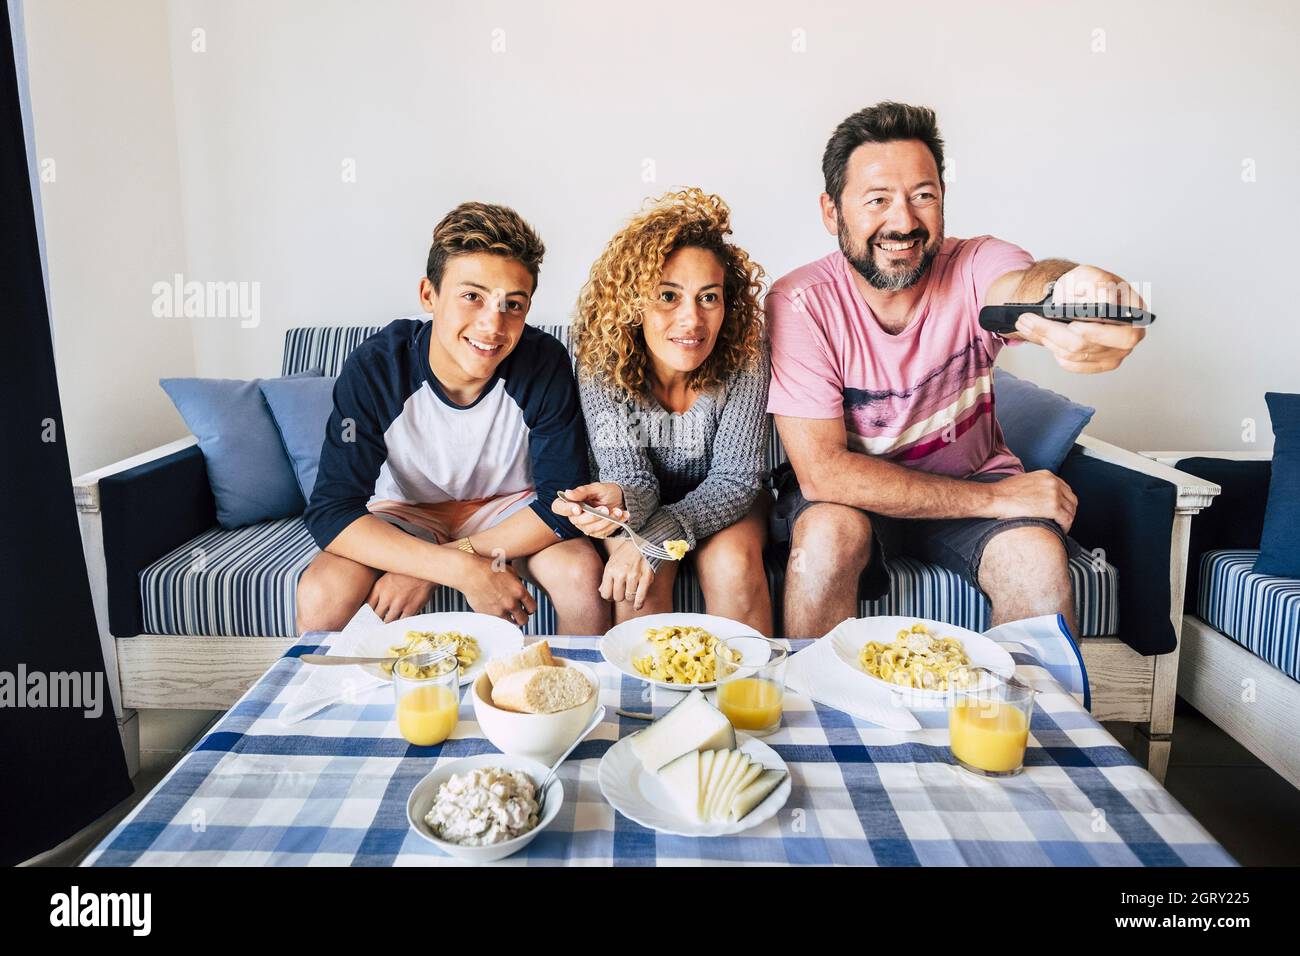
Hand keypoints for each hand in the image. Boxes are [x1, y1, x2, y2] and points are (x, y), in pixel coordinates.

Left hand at [366, 571, 434, 622]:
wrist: (425, 568)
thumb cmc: (408, 571)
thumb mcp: (388, 575)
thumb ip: (380, 589)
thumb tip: (373, 601)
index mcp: (379, 587)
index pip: (368, 605)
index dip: (368, 613)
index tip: (369, 616)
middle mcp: (387, 596)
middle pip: (376, 615)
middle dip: (377, 619)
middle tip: (379, 622)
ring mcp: (399, 603)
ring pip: (388, 620)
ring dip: (389, 622)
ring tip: (390, 622)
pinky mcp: (410, 608)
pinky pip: (402, 621)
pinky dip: (401, 622)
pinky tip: (401, 620)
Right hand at [458, 555, 536, 627]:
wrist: (470, 573)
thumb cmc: (488, 568)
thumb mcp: (510, 571)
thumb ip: (518, 583)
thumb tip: (521, 590)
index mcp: (519, 591)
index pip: (532, 607)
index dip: (530, 609)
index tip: (526, 608)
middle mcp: (511, 603)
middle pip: (524, 619)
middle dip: (523, 617)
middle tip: (519, 614)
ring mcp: (500, 610)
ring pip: (512, 623)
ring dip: (511, 620)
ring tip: (508, 615)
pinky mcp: (488, 614)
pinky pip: (499, 622)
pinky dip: (500, 619)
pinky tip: (497, 612)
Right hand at [551, 482, 628, 538]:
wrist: (621, 500)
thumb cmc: (607, 492)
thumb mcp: (597, 488)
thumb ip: (583, 491)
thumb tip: (568, 493)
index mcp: (571, 502)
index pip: (559, 508)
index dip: (566, 509)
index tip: (578, 508)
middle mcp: (575, 516)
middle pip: (578, 521)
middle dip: (593, 516)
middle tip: (606, 509)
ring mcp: (586, 526)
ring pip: (592, 529)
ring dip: (607, 521)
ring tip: (617, 511)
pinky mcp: (597, 532)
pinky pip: (603, 532)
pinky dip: (614, 524)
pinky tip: (621, 516)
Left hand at [601, 538, 654, 608]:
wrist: (643, 542)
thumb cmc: (626, 553)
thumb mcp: (612, 562)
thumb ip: (606, 577)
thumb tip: (601, 591)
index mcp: (610, 570)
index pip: (605, 594)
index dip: (609, 596)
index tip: (613, 594)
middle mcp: (621, 574)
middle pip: (617, 597)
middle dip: (620, 596)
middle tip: (623, 591)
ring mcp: (634, 576)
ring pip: (629, 597)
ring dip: (630, 596)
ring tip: (631, 591)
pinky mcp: (646, 578)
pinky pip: (640, 597)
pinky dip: (639, 604)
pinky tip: (638, 606)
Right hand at [986, 470, 1077, 531]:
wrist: (995, 497)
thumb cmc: (1003, 492)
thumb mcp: (1023, 480)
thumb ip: (1035, 485)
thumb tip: (1036, 495)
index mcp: (1047, 475)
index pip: (1065, 489)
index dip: (1065, 502)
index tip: (1061, 511)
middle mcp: (1054, 482)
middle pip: (1071, 500)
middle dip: (1069, 512)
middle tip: (1062, 521)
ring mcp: (1055, 495)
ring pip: (1071, 511)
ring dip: (1067, 521)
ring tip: (1060, 528)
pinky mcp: (1053, 508)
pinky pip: (1067, 519)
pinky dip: (1065, 527)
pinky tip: (1059, 532)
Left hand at [1015, 265, 1145, 372]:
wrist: (1077, 299)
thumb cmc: (1086, 286)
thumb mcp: (1090, 275)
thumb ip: (1098, 284)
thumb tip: (1102, 302)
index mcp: (1134, 308)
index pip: (1121, 326)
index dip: (1096, 329)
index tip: (1072, 326)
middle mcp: (1131, 334)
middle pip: (1093, 344)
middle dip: (1058, 335)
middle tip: (1029, 321)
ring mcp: (1117, 352)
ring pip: (1077, 353)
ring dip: (1047, 339)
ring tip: (1025, 323)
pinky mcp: (1101, 364)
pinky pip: (1074, 364)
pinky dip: (1053, 350)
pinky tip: (1040, 336)